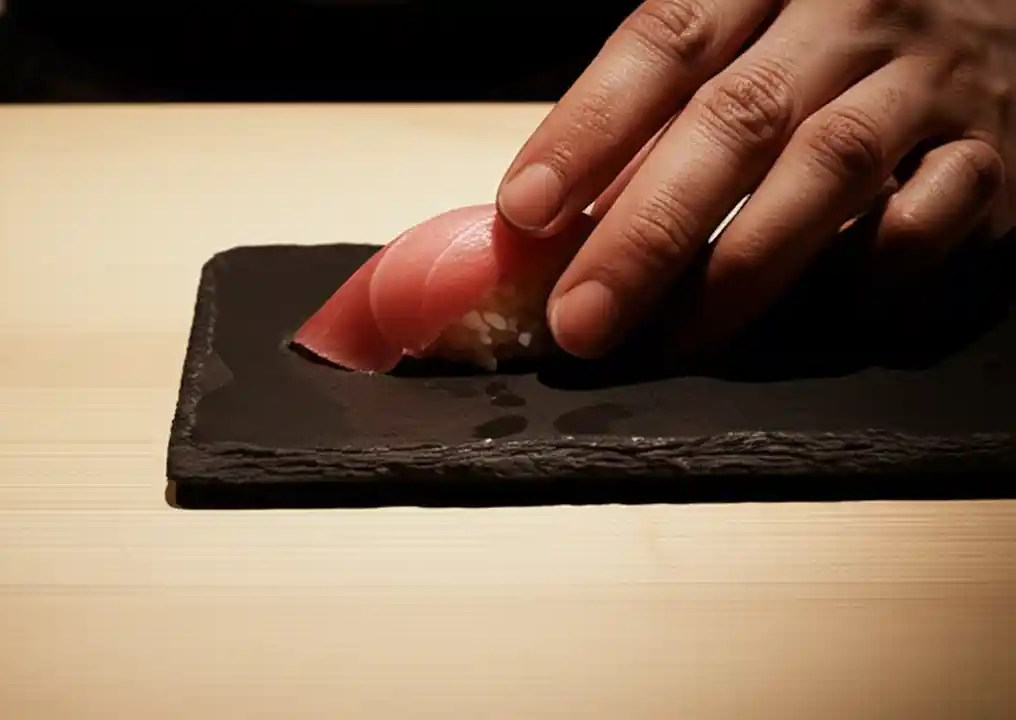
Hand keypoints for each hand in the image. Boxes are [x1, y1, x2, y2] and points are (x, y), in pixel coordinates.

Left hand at [496, 0, 1015, 356]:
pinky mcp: (996, 153)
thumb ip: (653, 116)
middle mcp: (851, 15)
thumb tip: (540, 225)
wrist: (1003, 16)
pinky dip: (868, 263)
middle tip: (581, 315)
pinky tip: (819, 301)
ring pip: (828, 167)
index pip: (665, 42)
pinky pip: (930, 216)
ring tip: (674, 335)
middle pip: (736, 119)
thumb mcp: (743, 42)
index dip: (589, 128)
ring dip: (740, 265)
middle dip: (648, 230)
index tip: (527, 211)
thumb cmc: (836, 40)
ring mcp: (930, 80)